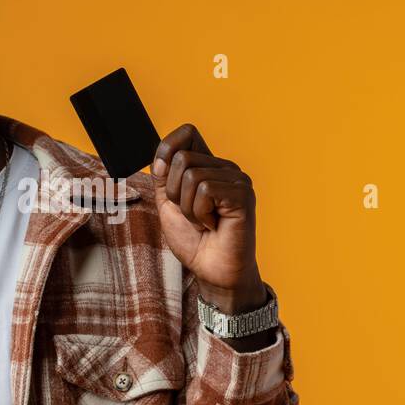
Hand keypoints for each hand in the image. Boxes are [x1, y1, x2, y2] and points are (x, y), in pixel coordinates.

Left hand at [152, 123, 265, 314]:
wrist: (211, 271)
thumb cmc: (194, 241)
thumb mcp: (168, 205)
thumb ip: (164, 178)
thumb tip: (163, 157)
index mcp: (208, 166)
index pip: (187, 133)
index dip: (167, 148)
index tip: (163, 174)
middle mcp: (225, 168)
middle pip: (182, 157)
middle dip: (174, 193)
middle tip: (191, 214)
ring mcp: (237, 180)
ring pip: (192, 175)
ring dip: (188, 208)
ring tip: (203, 222)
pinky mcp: (242, 195)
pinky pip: (205, 190)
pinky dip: (200, 214)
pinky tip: (213, 225)